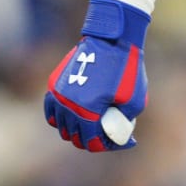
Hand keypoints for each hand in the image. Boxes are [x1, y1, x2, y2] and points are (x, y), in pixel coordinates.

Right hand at [43, 0, 149, 151]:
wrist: (112, 39)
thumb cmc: (127, 69)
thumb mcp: (135, 100)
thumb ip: (124, 122)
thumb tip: (119, 135)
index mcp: (88, 111)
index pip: (90, 141)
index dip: (103, 145)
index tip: (113, 142)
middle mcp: (68, 105)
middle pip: (73, 136)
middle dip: (88, 140)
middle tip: (102, 137)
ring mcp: (58, 95)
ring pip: (60, 126)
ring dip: (73, 131)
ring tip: (87, 129)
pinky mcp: (54, 84)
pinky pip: (51, 110)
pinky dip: (59, 118)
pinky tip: (71, 119)